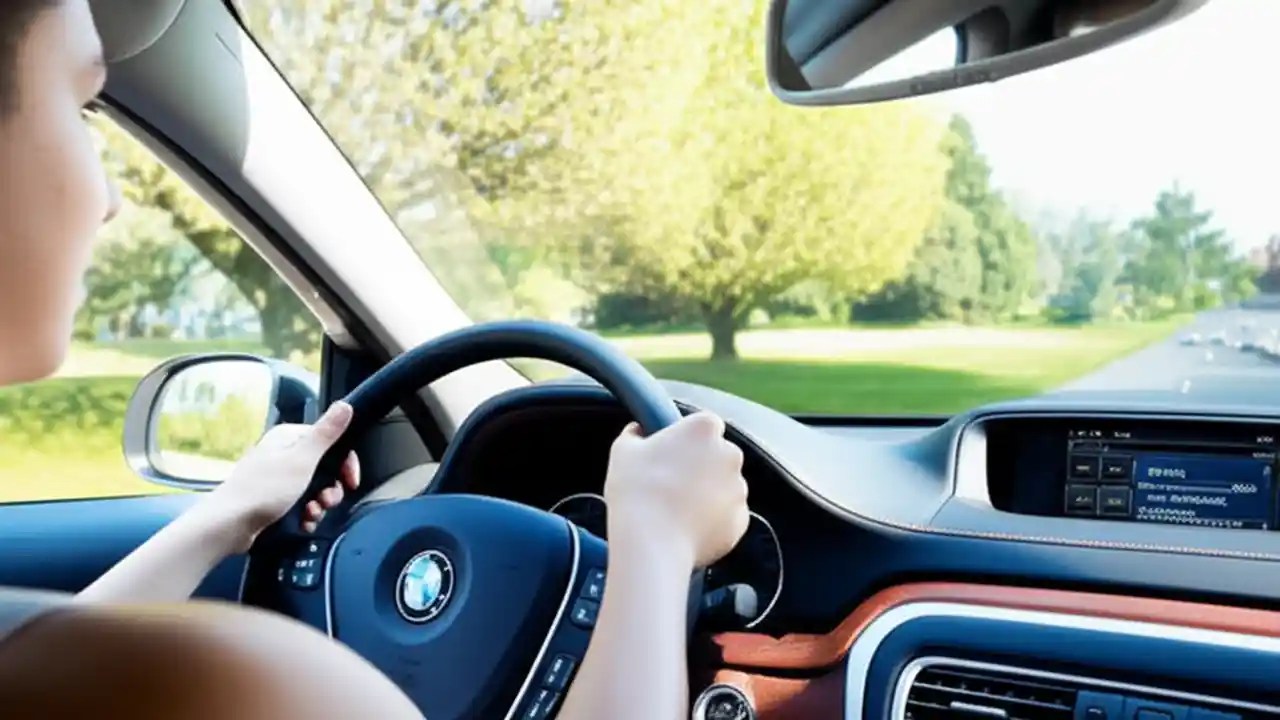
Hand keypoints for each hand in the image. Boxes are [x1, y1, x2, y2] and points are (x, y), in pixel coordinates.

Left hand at [198, 402, 359, 552]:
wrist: (228, 524)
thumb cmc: (262, 490)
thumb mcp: (302, 459)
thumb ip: (326, 433)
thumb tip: (345, 406)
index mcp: (289, 438)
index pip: (330, 442)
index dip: (344, 463)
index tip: (350, 481)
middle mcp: (283, 454)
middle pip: (324, 468)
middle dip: (330, 489)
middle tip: (326, 501)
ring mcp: (277, 477)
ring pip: (313, 489)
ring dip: (318, 505)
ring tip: (310, 513)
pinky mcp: (273, 499)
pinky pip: (300, 504)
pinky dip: (305, 515)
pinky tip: (301, 522)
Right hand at [603, 412, 748, 569]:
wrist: (652, 544)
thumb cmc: (637, 492)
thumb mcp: (623, 451)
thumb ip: (635, 434)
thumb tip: (637, 431)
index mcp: (704, 428)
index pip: (703, 425)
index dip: (686, 439)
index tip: (669, 453)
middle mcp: (730, 454)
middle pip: (717, 455)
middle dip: (700, 466)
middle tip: (669, 482)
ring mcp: (739, 489)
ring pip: (723, 487)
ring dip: (706, 494)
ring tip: (675, 510)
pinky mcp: (741, 520)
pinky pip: (727, 516)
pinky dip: (713, 521)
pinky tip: (686, 528)